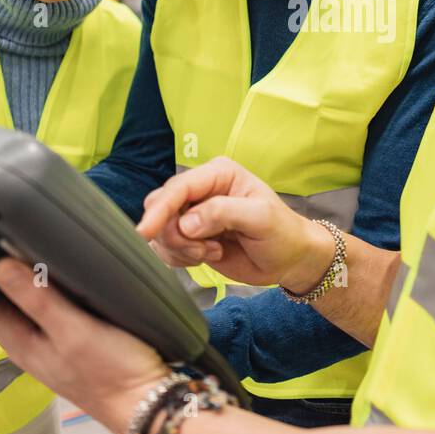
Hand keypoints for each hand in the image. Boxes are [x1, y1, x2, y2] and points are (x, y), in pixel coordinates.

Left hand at [0, 256, 169, 433]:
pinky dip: (47, 284)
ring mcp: (49, 338)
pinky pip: (49, 303)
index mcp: (20, 342)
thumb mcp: (74, 333)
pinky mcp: (70, 334)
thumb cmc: (113, 375)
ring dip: (22, 274)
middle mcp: (29, 340)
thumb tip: (1, 267)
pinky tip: (57, 271)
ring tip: (22, 243)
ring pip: (24, 299)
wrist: (146, 400)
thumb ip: (37, 300)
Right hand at [138, 156, 334, 292]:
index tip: (145, 231)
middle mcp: (202, 191)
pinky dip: (179, 258)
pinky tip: (206, 256)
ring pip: (161, 230)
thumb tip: (187, 223)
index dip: (160, 209)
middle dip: (176, 235)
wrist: (288, 259)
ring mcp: (193, 214)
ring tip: (212, 251)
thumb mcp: (261, 218)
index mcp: (218, 174)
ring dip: (180, 248)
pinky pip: (165, 248)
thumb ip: (224, 213)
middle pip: (161, 207)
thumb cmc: (282, 233)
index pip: (179, 187)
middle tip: (205, 249)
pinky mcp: (189, 237)